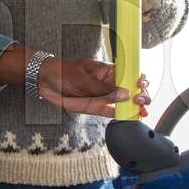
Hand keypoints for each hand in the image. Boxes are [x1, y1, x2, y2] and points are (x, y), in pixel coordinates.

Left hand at [34, 55, 150, 119]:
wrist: (45, 82)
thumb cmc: (64, 73)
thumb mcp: (83, 79)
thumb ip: (103, 88)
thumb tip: (124, 94)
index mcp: (108, 71)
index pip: (128, 74)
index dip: (138, 79)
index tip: (142, 84)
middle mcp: (109, 84)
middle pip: (130, 89)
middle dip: (140, 95)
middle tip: (141, 100)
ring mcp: (103, 96)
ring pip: (124, 102)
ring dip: (135, 107)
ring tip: (143, 112)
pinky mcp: (97, 107)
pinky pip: (112, 112)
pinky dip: (123, 115)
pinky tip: (133, 117)